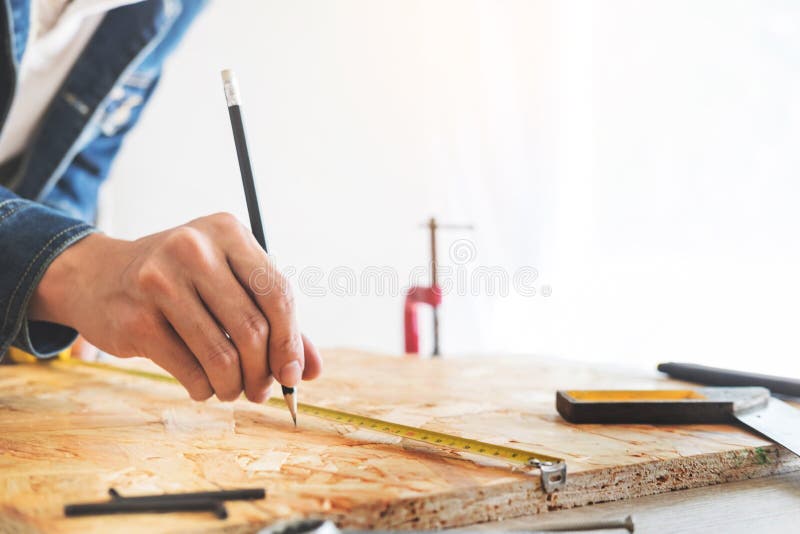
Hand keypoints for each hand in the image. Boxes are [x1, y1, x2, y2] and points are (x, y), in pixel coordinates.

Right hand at [28, 213, 321, 401]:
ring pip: (223, 356)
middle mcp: (195, 249)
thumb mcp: (228, 281)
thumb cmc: (180, 281)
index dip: (291, 341)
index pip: (278, 293)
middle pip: (253, 328)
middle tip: (262, 391)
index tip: (293, 374)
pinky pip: (191, 371)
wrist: (98, 276)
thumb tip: (310, 370)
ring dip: (235, 386)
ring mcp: (160, 281)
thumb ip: (274, 320)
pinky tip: (204, 386)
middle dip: (264, 372)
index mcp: (227, 232)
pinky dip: (205, 389)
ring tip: (233, 390)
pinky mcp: (136, 318)